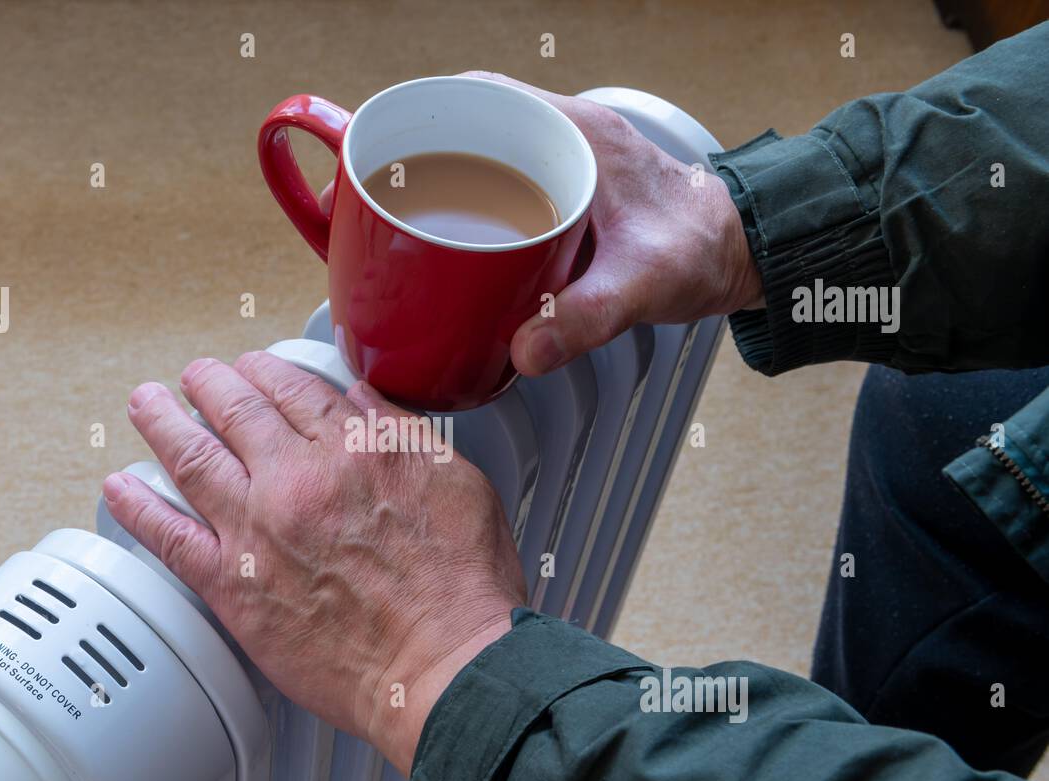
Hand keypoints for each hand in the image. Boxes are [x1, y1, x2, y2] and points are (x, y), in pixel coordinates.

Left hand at [102, 355, 525, 774]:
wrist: (444, 666)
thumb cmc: (461, 588)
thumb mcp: (457, 482)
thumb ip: (404, 435)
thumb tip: (368, 401)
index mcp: (354, 450)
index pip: (292, 389)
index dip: (265, 371)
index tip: (255, 369)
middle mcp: (297, 480)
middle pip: (235, 410)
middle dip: (207, 384)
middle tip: (195, 377)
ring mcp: (259, 531)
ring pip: (192, 459)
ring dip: (161, 424)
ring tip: (144, 405)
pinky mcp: (234, 587)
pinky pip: (170, 538)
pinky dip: (137, 508)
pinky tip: (119, 489)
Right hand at [317, 73, 762, 375]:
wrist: (737, 255)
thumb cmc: (701, 248)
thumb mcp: (643, 284)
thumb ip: (586, 317)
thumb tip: (522, 350)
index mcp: (576, 133)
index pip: (484, 95)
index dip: (427, 114)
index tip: (386, 143)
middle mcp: (562, 140)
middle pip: (469, 128)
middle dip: (418, 158)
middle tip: (378, 198)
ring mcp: (559, 167)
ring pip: (482, 161)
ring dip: (440, 187)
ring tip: (398, 224)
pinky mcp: (561, 198)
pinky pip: (500, 192)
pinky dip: (469, 214)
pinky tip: (450, 253)